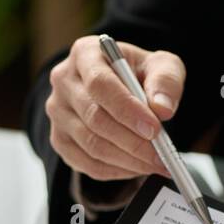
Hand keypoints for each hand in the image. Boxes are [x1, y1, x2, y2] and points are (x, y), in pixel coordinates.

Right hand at [45, 35, 185, 182]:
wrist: (121, 87)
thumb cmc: (139, 74)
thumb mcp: (161, 65)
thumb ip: (165, 81)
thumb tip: (162, 109)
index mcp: (85, 53)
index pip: (100, 84)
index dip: (128, 110)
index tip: (154, 129)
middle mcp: (64, 81)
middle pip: (95, 118)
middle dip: (133, 142)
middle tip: (161, 156)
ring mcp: (58, 113)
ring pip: (91, 145)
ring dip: (127, 160)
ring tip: (154, 164)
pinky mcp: (59, 139)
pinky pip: (86, 164)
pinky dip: (116, 171)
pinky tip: (136, 167)